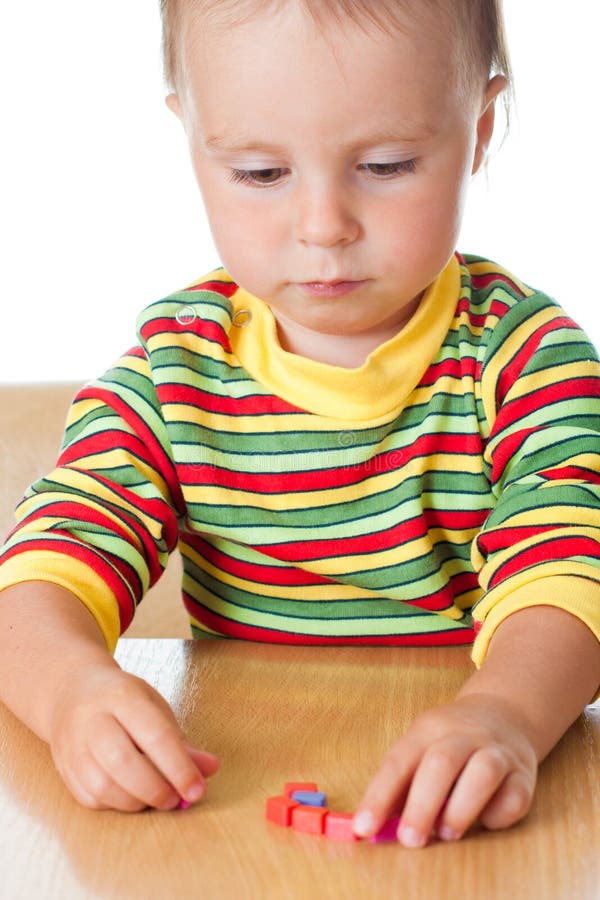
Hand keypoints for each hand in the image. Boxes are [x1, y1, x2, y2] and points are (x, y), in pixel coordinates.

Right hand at [48, 663, 218, 810]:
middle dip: (157, 789)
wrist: (72, 691)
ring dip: (137, 802)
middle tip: (177, 799)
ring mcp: (73, 745)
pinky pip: (90, 798)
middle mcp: (93, 719)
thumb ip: (181, 741)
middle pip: (124, 763)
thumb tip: (210, 768)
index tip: (198, 790)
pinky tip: (131, 796)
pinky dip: (116, 805)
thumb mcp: (155, 708)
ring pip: (104, 786)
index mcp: (123, 696)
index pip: (156, 736)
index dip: (180, 768)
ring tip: (156, 798)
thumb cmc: (123, 700)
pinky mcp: (64, 768)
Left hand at [352, 694, 536, 846]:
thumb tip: (375, 825)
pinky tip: (486, 821)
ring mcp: (496, 751)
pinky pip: (516, 795)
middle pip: (441, 763)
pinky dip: (500, 814)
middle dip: (422, 806)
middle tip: (410, 840)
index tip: (363, 828)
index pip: (399, 762)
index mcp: (428, 730)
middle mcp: (463, 735)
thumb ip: (401, 783)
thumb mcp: (421, 747)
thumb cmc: (451, 741)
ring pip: (483, 772)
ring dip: (462, 808)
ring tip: (447, 834)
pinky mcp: (524, 773)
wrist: (504, 713)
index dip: (379, 797)